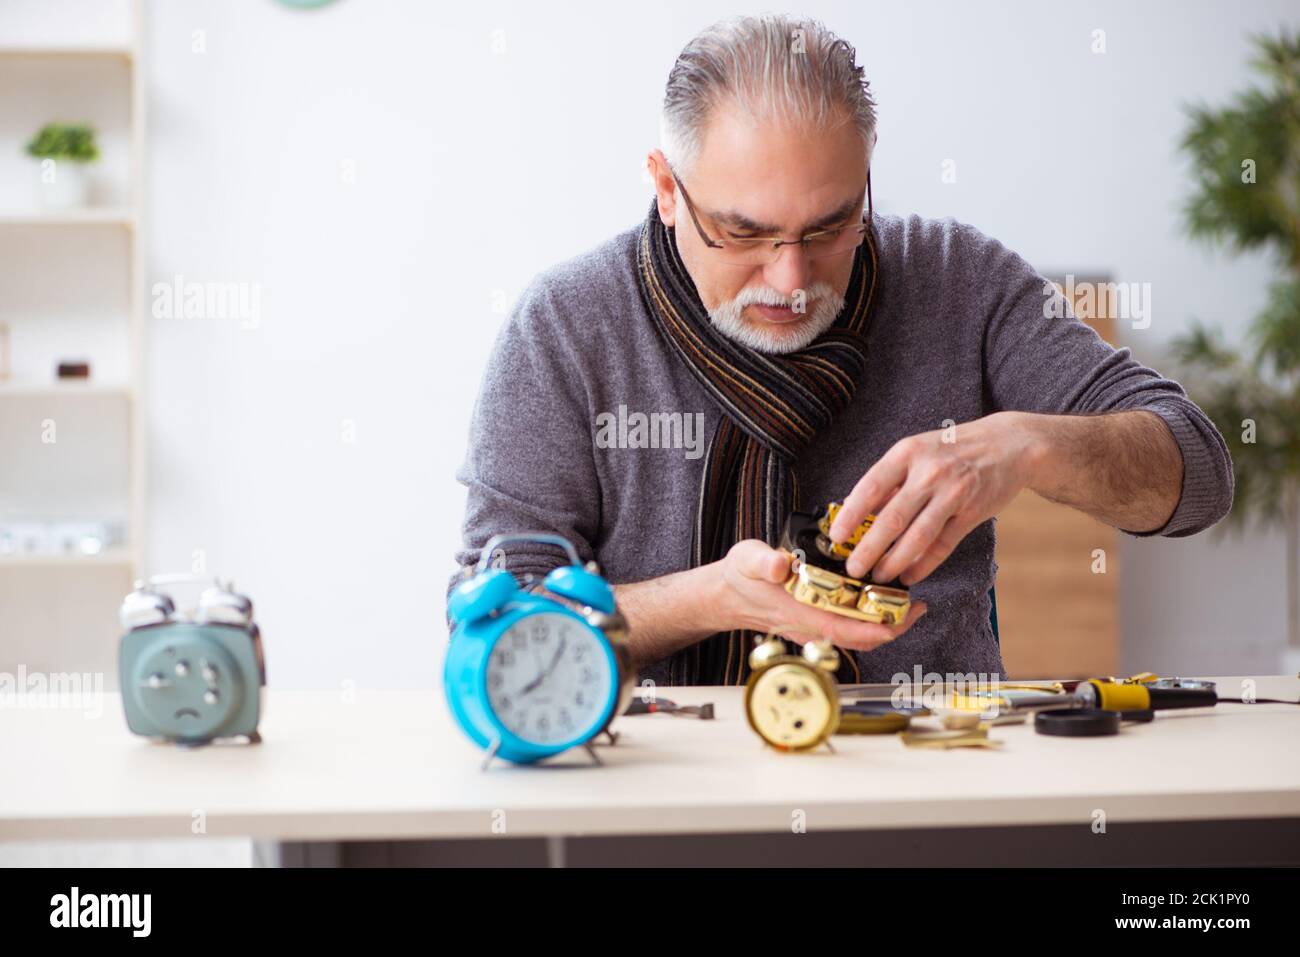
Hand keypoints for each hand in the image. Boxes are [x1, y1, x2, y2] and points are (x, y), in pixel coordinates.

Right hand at [711, 539, 926, 650]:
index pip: (846, 629)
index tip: (902, 617)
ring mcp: (815, 627)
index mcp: (800, 612)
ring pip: (858, 636)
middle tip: (918, 607)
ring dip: (885, 624)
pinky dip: (869, 619)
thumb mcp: (747, 560)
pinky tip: (878, 600)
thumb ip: (763, 562)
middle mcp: (811, 626)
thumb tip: (779, 566)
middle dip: (894, 627)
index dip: (878, 628)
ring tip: (906, 603)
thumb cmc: (740, 578)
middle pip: (862, 638)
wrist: (726, 595)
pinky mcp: (816, 622)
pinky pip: (849, 628)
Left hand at [830, 411, 1041, 585]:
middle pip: (892, 518)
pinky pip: (943, 544)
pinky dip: (924, 564)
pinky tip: (909, 575)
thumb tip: (855, 512)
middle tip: (853, 568)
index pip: (871, 487)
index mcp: (908, 453)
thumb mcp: (917, 452)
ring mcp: (954, 493)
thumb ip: (889, 481)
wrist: (1010, 445)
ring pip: (918, 536)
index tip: (835, 537)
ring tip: (878, 577)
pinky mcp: (973, 512)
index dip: (850, 515)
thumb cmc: (953, 450)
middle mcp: (930, 472)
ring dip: (894, 561)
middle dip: (868, 549)